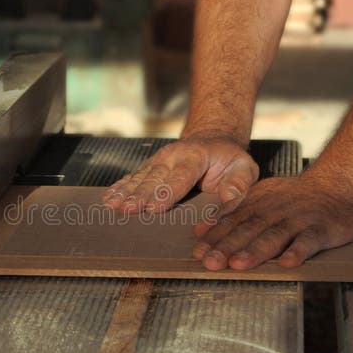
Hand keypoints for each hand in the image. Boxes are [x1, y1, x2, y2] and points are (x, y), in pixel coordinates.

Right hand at [102, 134, 258, 212]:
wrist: (213, 141)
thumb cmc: (230, 160)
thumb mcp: (244, 169)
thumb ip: (238, 184)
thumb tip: (228, 198)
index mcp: (195, 157)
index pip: (180, 177)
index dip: (167, 193)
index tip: (155, 208)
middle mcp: (172, 157)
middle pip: (154, 179)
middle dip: (140, 196)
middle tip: (127, 210)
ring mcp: (158, 161)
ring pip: (140, 178)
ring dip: (125, 193)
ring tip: (112, 206)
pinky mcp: (150, 168)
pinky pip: (133, 178)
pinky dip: (120, 188)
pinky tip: (108, 199)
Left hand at [192, 173, 352, 270]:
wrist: (340, 183)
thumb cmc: (299, 196)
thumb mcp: (263, 196)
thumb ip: (234, 212)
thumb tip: (202, 229)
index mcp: (260, 204)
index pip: (233, 220)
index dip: (215, 236)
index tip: (197, 251)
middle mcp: (275, 211)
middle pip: (248, 230)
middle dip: (227, 247)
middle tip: (210, 262)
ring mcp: (298, 220)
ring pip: (274, 236)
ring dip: (255, 251)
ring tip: (239, 264)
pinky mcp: (321, 229)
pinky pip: (308, 241)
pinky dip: (298, 251)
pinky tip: (287, 263)